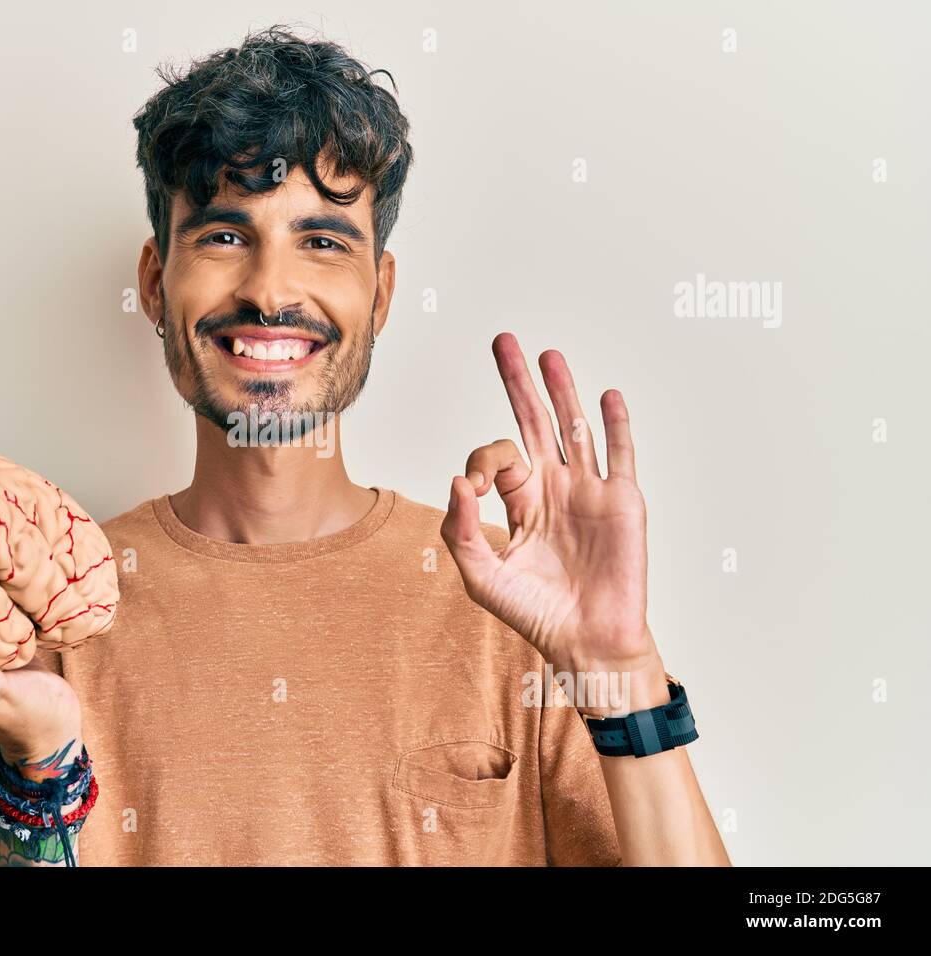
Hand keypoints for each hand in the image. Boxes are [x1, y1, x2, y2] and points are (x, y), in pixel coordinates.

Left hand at [441, 333, 668, 714]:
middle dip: (518, 382)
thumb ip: (461, 529)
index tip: (472, 487)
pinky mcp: (622, 502)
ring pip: (574, 428)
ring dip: (562, 390)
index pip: (496, 457)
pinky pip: (619, 454)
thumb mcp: (481, 574)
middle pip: (534, 422)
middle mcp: (554, 488)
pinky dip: (614, 425)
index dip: (480, 462)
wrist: (586, 642)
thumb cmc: (534, 613)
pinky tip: (606, 396)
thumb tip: (457, 480)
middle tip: (504, 342)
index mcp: (521, 501)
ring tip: (548, 355)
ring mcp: (589, 491)